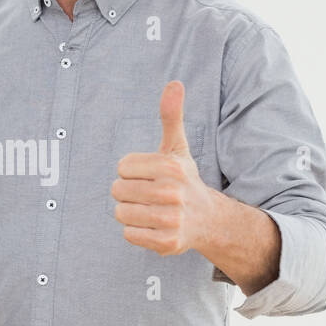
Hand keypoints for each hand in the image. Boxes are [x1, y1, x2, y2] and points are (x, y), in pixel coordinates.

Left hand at [110, 80, 213, 254]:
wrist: (207, 220)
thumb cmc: (183, 180)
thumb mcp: (177, 147)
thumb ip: (171, 116)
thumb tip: (174, 83)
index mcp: (172, 167)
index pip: (122, 167)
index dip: (131, 171)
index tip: (150, 176)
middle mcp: (173, 193)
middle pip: (118, 190)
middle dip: (128, 192)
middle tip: (148, 195)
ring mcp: (171, 219)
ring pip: (121, 213)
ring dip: (130, 212)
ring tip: (149, 210)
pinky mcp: (167, 242)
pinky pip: (129, 234)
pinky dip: (136, 231)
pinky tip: (153, 225)